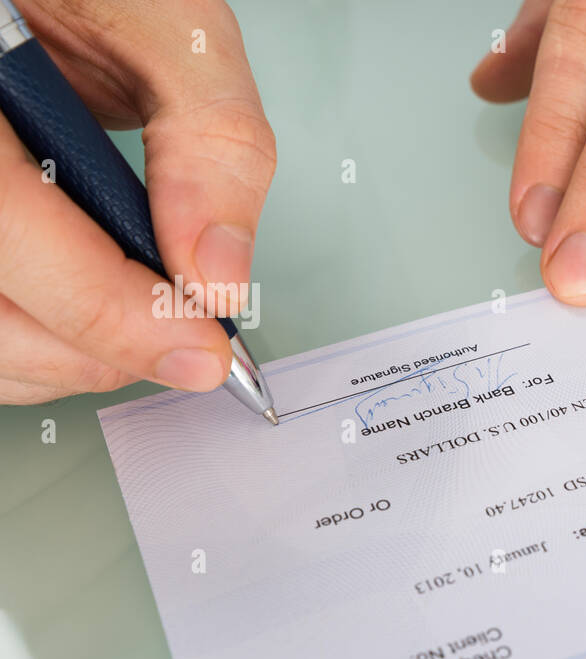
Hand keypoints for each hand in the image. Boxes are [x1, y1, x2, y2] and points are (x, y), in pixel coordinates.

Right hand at [0, 0, 274, 403]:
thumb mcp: (172, 29)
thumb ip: (211, 142)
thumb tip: (219, 278)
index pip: (9, 228)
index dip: (110, 310)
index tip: (199, 348)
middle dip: (97, 343)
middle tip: (183, 333)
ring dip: (66, 354)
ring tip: (141, 314)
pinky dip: (38, 340)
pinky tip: (92, 308)